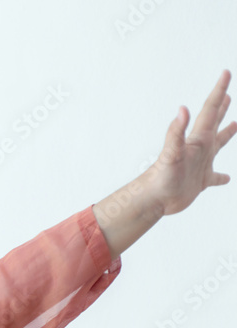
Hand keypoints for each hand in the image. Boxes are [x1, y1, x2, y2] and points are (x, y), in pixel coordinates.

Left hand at [147, 69, 236, 216]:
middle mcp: (199, 149)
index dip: (219, 90)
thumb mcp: (171, 153)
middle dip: (221, 106)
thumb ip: (176, 132)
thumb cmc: (161, 178)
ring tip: (235, 124)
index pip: (210, 110)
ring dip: (226, 134)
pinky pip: (214, 178)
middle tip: (227, 93)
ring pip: (217, 146)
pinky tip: (226, 178)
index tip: (226, 72)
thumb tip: (182, 109)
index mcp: (197, 139)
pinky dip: (222, 177)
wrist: (153, 200)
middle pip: (213, 122)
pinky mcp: (200, 182)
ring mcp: (200, 164)